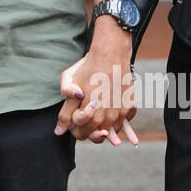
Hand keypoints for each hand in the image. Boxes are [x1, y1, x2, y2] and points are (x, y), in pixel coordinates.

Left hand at [55, 27, 138, 145]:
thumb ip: (64, 112)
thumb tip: (59, 132)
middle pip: (97, 136)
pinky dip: (119, 118)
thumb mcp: (69, 86)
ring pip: (112, 131)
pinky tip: (113, 105)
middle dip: (89, 129)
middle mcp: (107, 119)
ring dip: (106, 125)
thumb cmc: (87, 68)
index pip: (81, 135)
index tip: (76, 116)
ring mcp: (121, 114)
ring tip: (100, 108)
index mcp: (91, 117)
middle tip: (87, 114)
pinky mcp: (131, 107)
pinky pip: (125, 121)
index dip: (75, 128)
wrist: (111, 54)